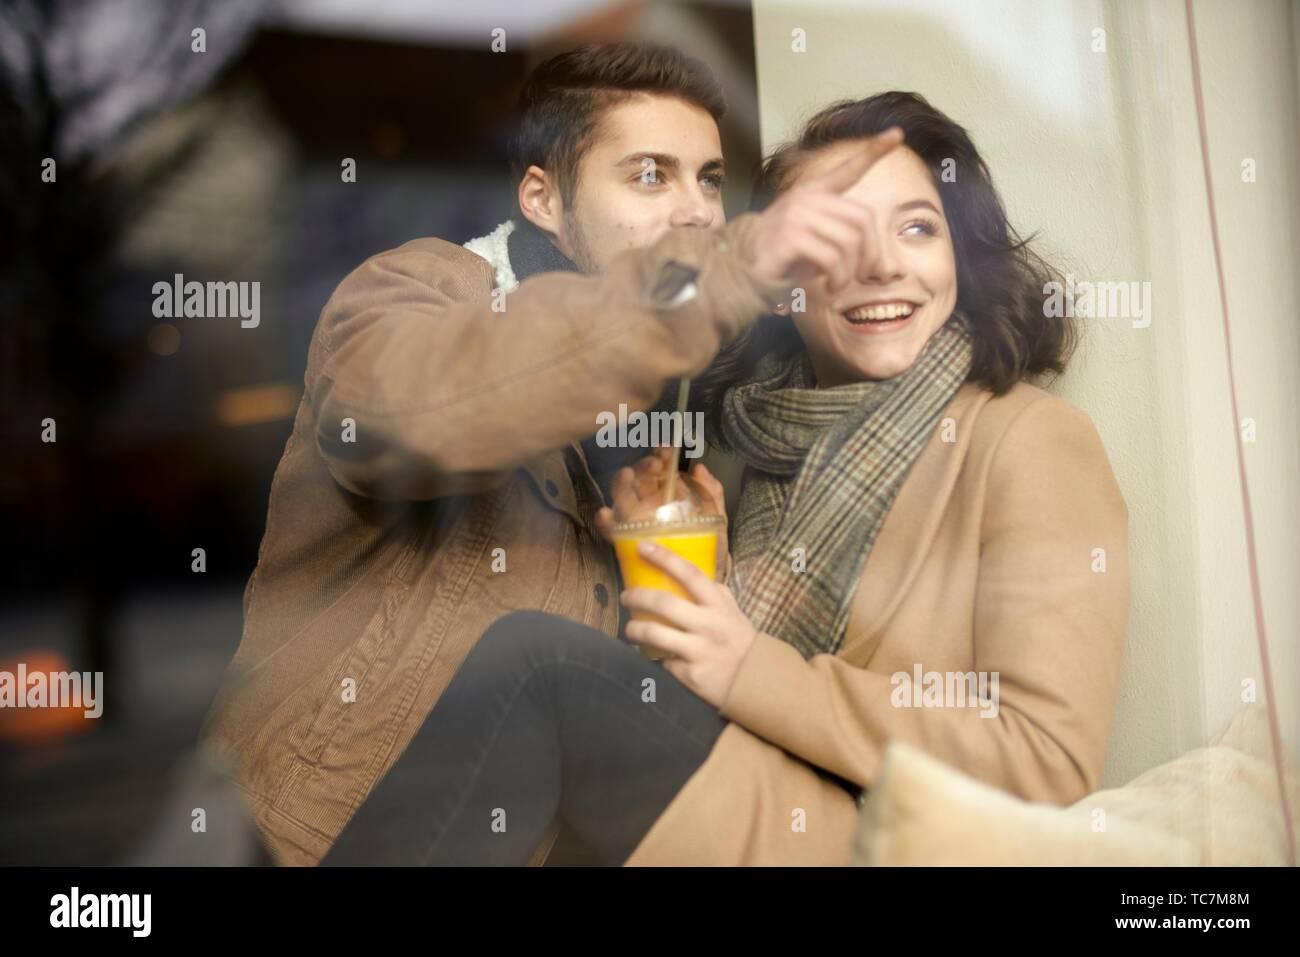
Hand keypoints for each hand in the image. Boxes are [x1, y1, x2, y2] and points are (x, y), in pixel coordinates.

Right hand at [595, 454, 729, 566]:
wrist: (703, 582)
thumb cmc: (708, 549)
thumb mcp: (716, 520)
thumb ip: (712, 494)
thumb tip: (701, 468)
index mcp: (670, 498)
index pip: (661, 471)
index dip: (661, 458)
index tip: (665, 450)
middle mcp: (651, 507)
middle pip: (641, 480)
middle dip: (644, 467)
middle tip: (654, 463)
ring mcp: (638, 523)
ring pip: (623, 498)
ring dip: (622, 484)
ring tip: (628, 476)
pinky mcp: (628, 543)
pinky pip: (612, 531)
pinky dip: (606, 523)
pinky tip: (606, 514)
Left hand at [620, 539, 756, 708]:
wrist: (757, 681)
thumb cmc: (740, 642)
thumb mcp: (733, 613)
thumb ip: (715, 594)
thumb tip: (690, 575)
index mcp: (719, 606)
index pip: (691, 574)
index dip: (665, 558)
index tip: (642, 546)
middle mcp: (709, 626)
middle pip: (664, 603)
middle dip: (638, 597)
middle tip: (626, 596)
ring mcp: (700, 651)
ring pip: (655, 635)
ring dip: (634, 630)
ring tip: (629, 630)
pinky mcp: (691, 676)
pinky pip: (664, 664)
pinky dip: (657, 660)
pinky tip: (655, 658)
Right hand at [749, 127, 903, 295]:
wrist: (743, 271)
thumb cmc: (784, 259)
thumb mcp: (821, 247)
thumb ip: (849, 248)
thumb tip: (886, 270)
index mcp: (815, 194)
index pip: (849, 169)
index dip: (873, 150)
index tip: (896, 134)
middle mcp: (807, 198)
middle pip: (862, 219)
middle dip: (870, 253)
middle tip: (864, 275)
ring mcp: (796, 214)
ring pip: (849, 240)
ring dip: (851, 271)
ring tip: (841, 284)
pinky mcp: (789, 235)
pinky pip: (831, 256)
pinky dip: (837, 277)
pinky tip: (831, 286)